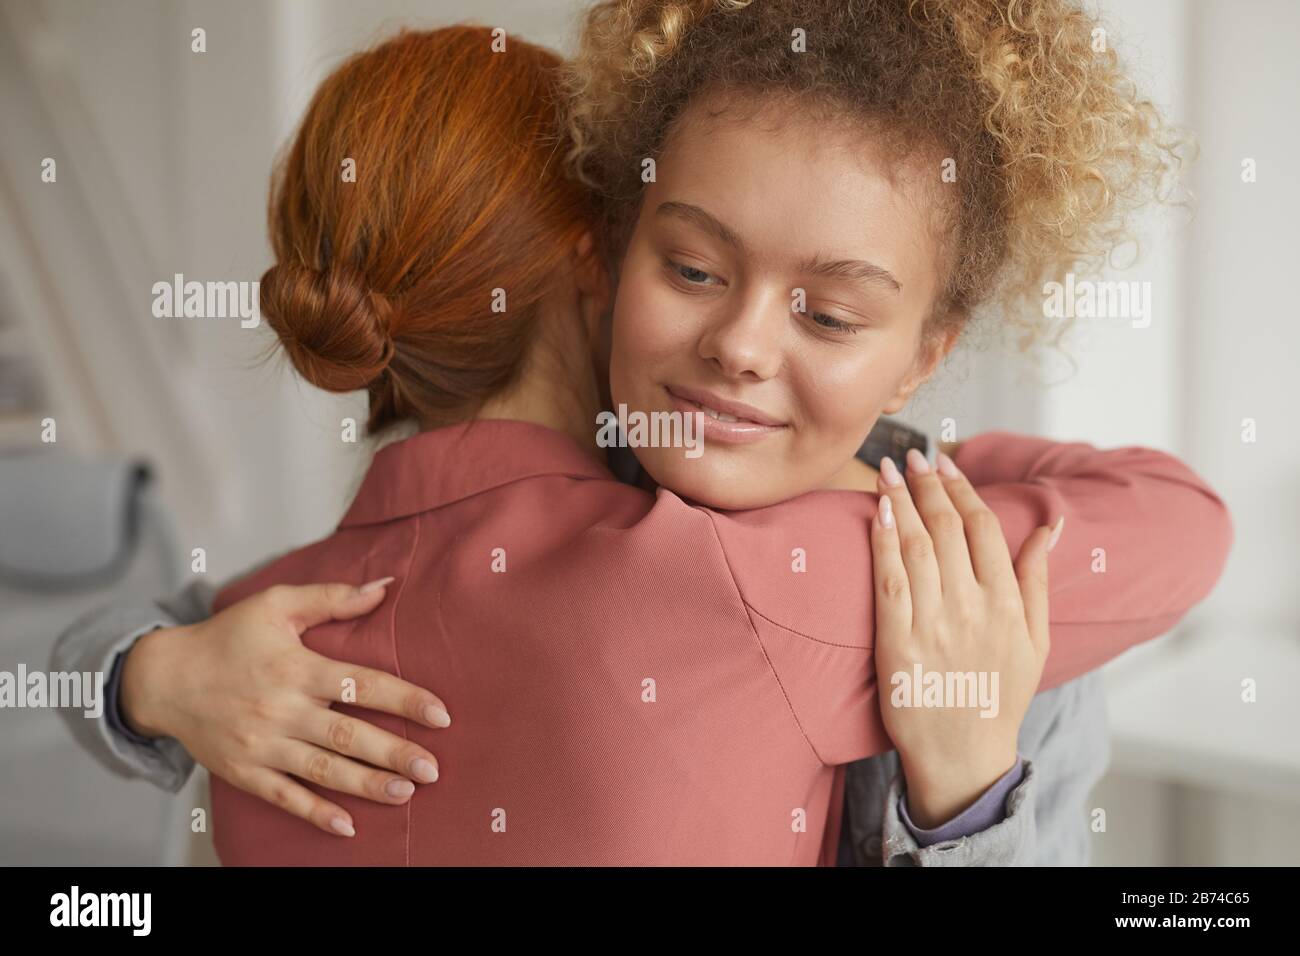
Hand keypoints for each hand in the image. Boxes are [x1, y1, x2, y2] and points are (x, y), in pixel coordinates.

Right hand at [120, 580, 451, 836]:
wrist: (163, 678)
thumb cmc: (228, 637)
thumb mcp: (277, 605)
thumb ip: (332, 598)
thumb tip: (385, 587)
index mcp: (297, 668)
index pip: (361, 685)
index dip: (404, 700)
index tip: (441, 715)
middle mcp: (282, 709)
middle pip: (347, 735)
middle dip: (394, 753)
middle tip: (432, 769)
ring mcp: (262, 744)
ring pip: (323, 770)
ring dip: (367, 784)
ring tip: (405, 793)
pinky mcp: (244, 771)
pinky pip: (284, 796)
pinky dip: (315, 812)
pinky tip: (347, 825)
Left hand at [870, 448, 1058, 827]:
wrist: (963, 756)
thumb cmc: (999, 696)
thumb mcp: (1036, 641)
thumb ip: (1039, 580)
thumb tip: (1051, 526)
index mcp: (1008, 605)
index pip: (984, 528)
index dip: (964, 489)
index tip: (946, 463)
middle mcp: (974, 609)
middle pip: (948, 529)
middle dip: (929, 485)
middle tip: (912, 456)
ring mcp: (935, 625)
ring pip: (918, 547)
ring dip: (902, 502)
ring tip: (888, 471)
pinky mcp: (899, 643)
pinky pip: (890, 581)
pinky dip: (884, 542)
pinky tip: (878, 513)